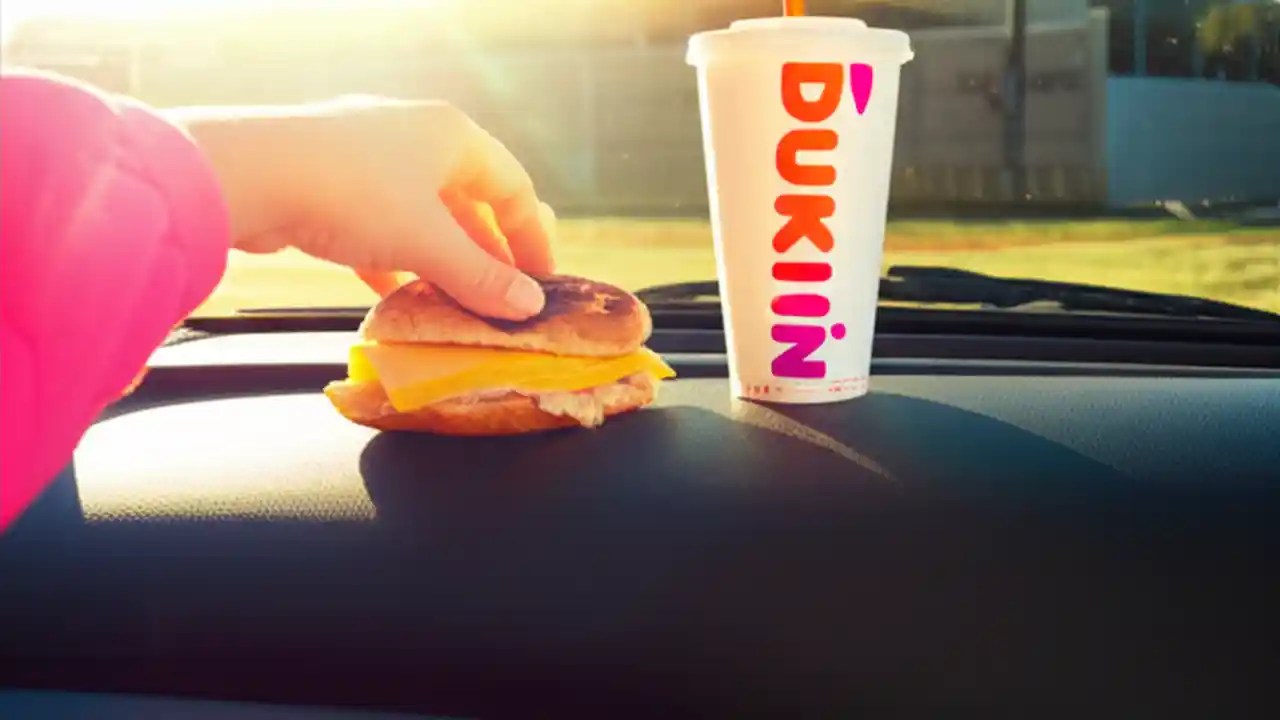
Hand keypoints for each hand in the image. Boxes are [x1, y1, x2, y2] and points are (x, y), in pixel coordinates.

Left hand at [174, 97, 555, 318]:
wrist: (245, 174)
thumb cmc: (351, 194)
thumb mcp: (426, 242)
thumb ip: (480, 277)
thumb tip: (528, 305)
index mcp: (451, 135)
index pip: (514, 186)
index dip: (532, 238)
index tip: (541, 283)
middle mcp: (413, 136)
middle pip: (467, 202)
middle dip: (485, 255)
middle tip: (499, 301)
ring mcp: (367, 158)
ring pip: (420, 216)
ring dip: (439, 262)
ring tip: (453, 305)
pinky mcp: (328, 183)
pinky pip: (378, 226)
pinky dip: (394, 261)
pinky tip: (396, 297)